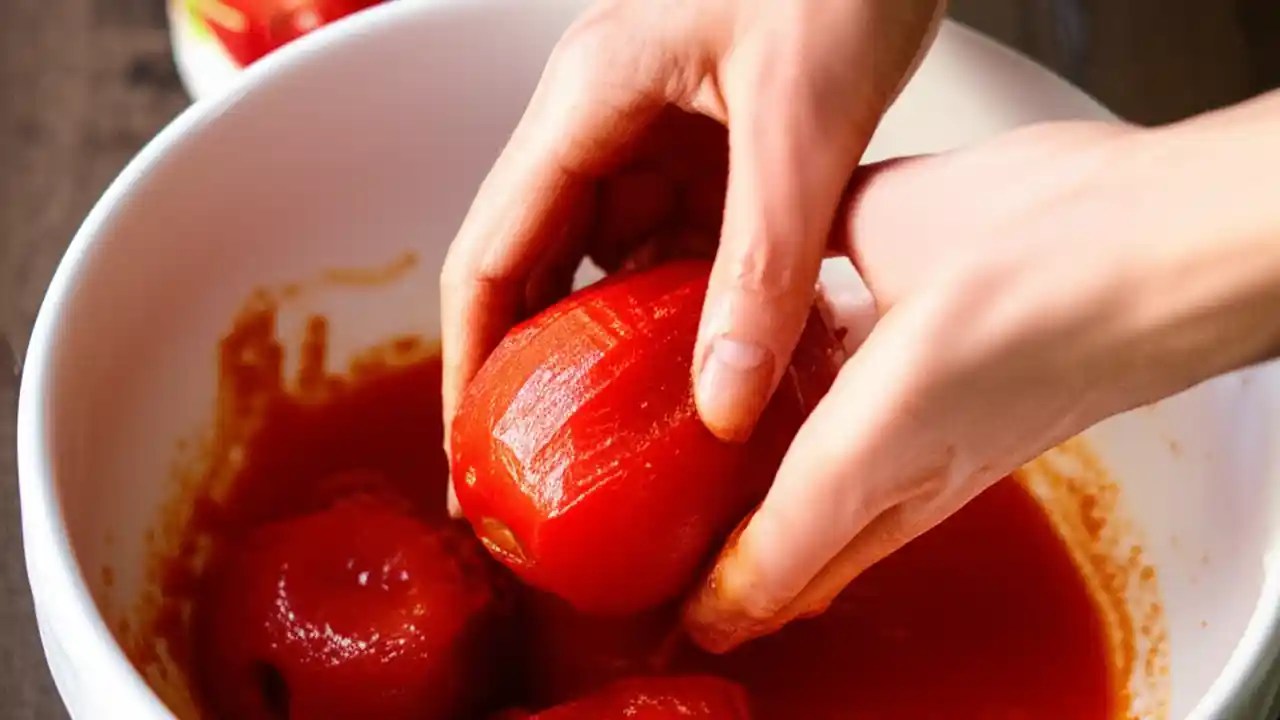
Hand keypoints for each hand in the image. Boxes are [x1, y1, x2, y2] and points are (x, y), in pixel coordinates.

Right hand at [441, 0, 947, 511]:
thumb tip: (724, 400)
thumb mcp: (801, 125)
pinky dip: (686, 309)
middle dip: (537, 370)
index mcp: (588, 104)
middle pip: (537, 268)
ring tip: (625, 442)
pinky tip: (710, 366)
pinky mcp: (712, 147)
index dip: (469, 363)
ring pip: (610, 263)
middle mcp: (603, 122)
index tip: (469, 450)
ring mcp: (657, 134)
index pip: (489, 255)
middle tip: (545, 471)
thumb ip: (762, 264)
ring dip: (618, 345)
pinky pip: (676, 245)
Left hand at [683, 93, 1279, 650]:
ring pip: (867, 540)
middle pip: (822, 566)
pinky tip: (834, 458)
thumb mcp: (894, 213)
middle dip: (756, 592)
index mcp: (879, 436)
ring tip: (749, 544)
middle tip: (702, 596)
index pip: (780, 552)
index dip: (727, 596)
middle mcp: (926, 473)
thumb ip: (816, 235)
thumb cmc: (1069, 240)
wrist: (1195, 250)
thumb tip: (783, 233)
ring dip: (806, 552)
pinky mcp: (1003, 441)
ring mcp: (972, 467)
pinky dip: (852, 508)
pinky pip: (907, 501)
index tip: (689, 614)